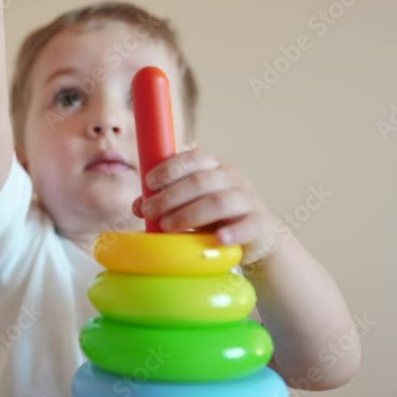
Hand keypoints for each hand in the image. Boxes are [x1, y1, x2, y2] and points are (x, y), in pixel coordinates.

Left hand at [131, 149, 275, 263]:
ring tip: (167, 227)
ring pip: (218, 202)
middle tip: (149, 211)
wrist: (257, 237)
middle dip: (170, 196)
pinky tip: (217, 238)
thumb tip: (137, 205)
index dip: (170, 168)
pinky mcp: (258, 224)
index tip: (149, 183)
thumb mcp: (191, 204)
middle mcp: (232, 178)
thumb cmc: (217, 217)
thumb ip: (166, 201)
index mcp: (214, 168)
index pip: (193, 158)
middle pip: (200, 181)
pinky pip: (246, 226)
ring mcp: (248, 200)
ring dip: (188, 214)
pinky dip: (231, 232)